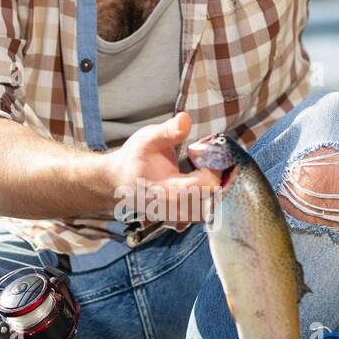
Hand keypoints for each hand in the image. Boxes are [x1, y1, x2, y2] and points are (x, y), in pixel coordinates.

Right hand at [107, 111, 219, 229]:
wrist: (118, 181)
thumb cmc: (134, 159)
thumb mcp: (147, 139)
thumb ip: (168, 131)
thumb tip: (186, 119)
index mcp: (166, 189)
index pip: (202, 188)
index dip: (214, 173)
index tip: (215, 159)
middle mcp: (173, 208)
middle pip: (210, 204)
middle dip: (220, 185)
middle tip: (220, 166)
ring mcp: (176, 217)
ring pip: (208, 212)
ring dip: (216, 194)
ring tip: (212, 174)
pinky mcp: (179, 219)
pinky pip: (203, 214)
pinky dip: (210, 200)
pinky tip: (205, 183)